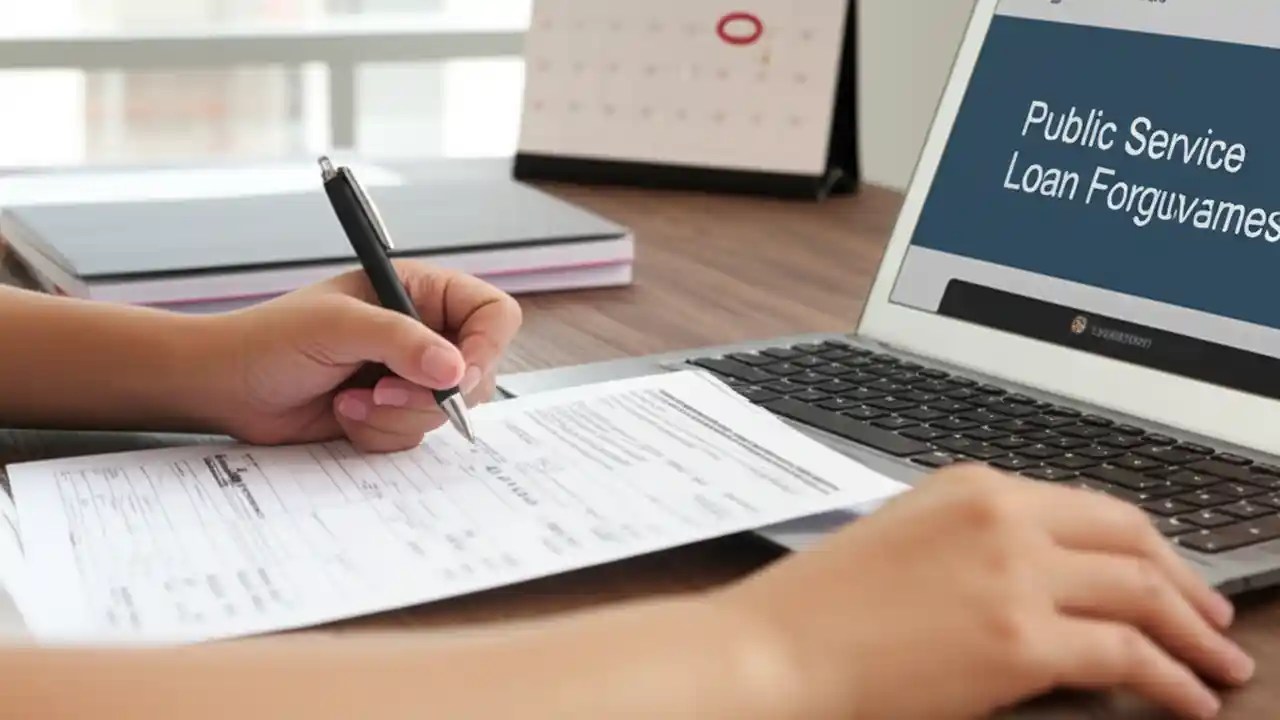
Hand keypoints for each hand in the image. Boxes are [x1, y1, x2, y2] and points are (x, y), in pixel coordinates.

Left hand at [201, 262, 521, 450]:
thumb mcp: (338, 326)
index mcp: (420, 293)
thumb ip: (401, 341)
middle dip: (428, 394)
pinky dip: (377, 433)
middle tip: (382, 391)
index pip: (491, 314)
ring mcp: (408, 376)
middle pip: (475, 373)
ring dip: (394, 416)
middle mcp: (422, 334)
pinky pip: (413, 437)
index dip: (486, 346)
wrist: (225, 386)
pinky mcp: (391, 413)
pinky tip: (341, 413)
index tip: (457, 376)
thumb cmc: (270, 339)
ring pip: (443, 412)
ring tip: (348, 399)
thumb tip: (454, 369)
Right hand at [716, 465, 1253, 719]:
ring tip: (1219, 668)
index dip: (1148, 548)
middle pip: (1132, 540)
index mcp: (973, 486)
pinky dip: (1172, 680)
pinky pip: (1128, 658)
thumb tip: (1049, 580)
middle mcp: (1004, 516)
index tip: (1171, 578)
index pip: (1092, 508)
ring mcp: (1016, 575)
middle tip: (1214, 622)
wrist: (777, 649)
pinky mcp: (1021, 641)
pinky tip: (1188, 699)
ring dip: (1194, 635)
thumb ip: (976, 542)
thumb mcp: (904, 541)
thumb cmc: (823, 608)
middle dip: (1187, 585)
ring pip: (1143, 594)